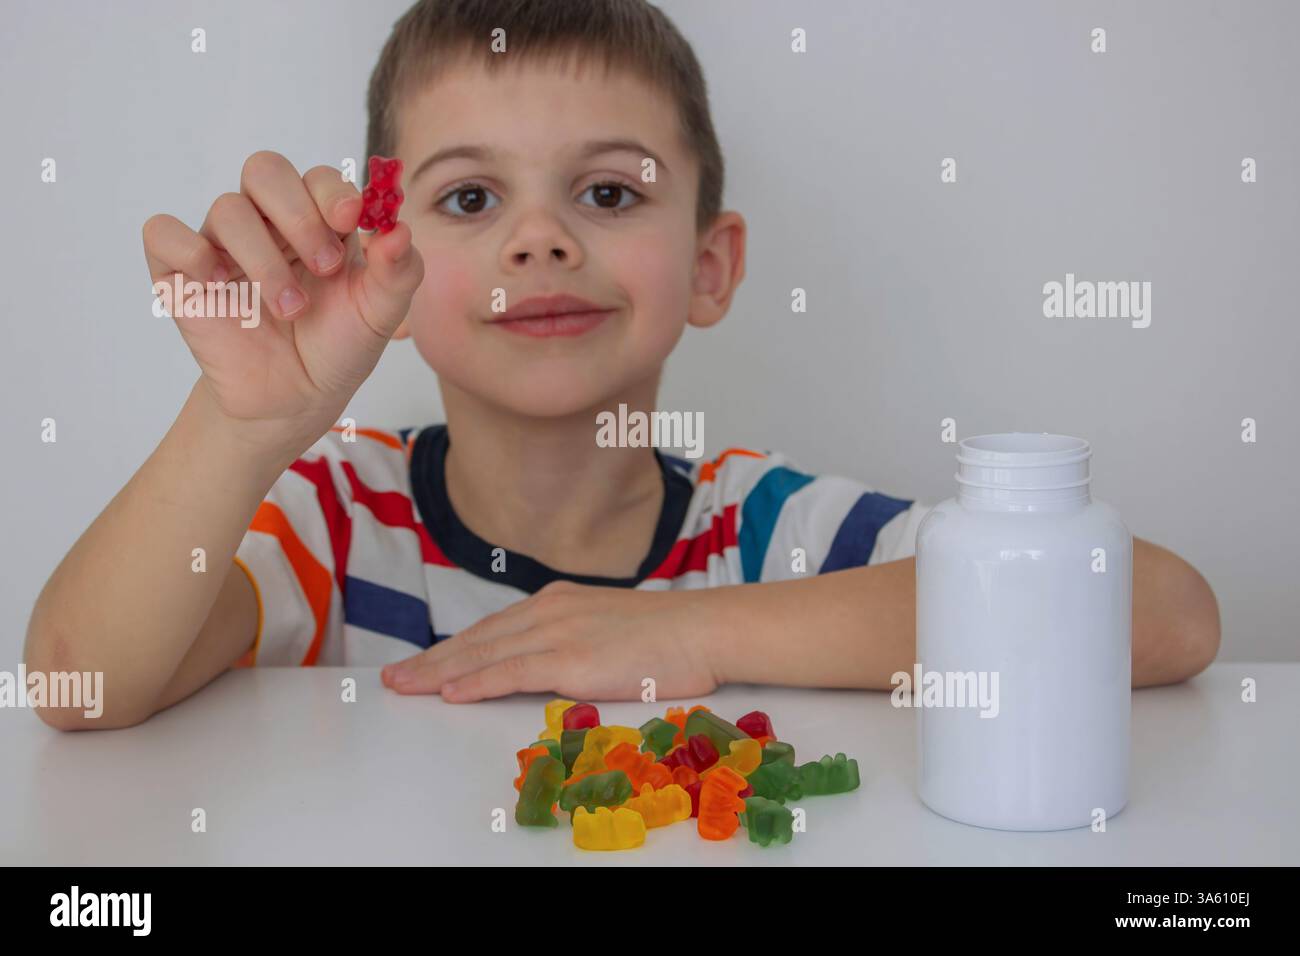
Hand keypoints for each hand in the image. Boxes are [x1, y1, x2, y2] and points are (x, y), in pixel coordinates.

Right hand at [142, 150, 424, 453]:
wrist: (297, 398)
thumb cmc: (337, 346)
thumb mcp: (381, 314)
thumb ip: (399, 271)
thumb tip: (401, 229)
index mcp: (318, 220)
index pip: (317, 177)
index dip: (332, 191)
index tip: (351, 219)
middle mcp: (268, 223)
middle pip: (264, 170)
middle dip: (298, 214)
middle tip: (324, 266)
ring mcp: (222, 244)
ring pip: (227, 209)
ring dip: (264, 260)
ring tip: (291, 309)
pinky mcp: (182, 273)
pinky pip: (163, 234)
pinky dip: (190, 252)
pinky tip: (221, 287)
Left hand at [380, 581, 725, 701]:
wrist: (705, 628)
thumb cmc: (670, 636)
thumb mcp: (610, 629)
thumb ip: (575, 642)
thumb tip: (553, 667)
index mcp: (557, 601)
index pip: (493, 628)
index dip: (453, 647)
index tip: (424, 663)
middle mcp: (548, 610)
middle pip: (477, 639)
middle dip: (431, 660)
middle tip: (393, 678)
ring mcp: (557, 631)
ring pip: (483, 654)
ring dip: (438, 673)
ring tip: (403, 687)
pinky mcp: (569, 658)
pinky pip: (510, 672)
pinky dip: (475, 682)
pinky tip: (449, 693)